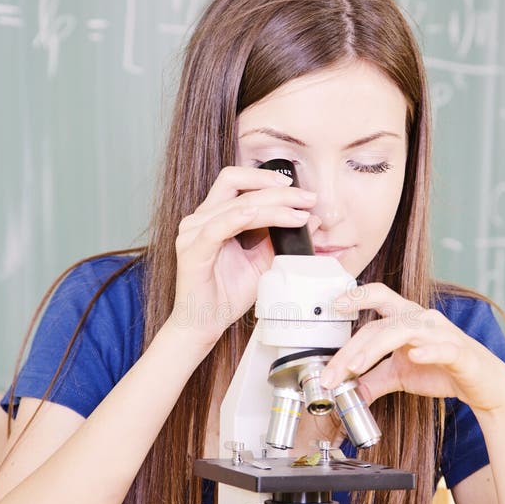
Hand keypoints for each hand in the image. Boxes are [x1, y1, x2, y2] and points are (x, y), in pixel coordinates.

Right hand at [170, 166, 316, 345]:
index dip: (268, 180)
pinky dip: (237, 219)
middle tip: (306, 198)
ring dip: (272, 207)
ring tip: (298, 216)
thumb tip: (312, 219)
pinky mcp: (192, 251)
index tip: (299, 190)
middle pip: (239, 187)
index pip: (239, 183)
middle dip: (278, 190)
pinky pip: (215, 229)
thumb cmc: (227, 294)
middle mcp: (200, 219)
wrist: (205, 323)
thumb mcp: (262, 262)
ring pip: (236, 206)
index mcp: (214, 216)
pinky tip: (256, 215)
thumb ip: (282, 240)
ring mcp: (193, 233)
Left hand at [318, 283, 504, 415]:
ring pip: (404, 330)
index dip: (357, 296)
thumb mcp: (399, 376)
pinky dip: (429, 351)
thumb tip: (346, 390)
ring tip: (356, 366)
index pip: (378, 300)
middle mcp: (423, 320)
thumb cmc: (443, 371)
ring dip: (376, 348)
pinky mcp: (460, 353)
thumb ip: (372, 379)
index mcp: (407, 319)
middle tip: (331, 374)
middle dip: (352, 350)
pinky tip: (415, 356)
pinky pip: (443, 348)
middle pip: (381, 324)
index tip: (334, 304)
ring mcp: (442, 334)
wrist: (484, 385)